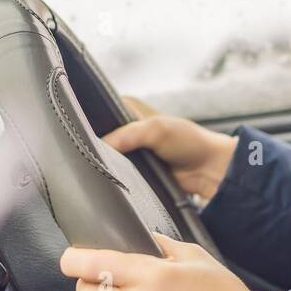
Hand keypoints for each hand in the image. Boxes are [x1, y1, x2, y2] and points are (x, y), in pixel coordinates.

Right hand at [103, 96, 239, 200]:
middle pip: (99, 138)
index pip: (98, 113)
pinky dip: (116, 177)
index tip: (82, 134)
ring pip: (106, 159)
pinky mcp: (133, 172)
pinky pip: (117, 175)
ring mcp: (129, 152)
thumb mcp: (158, 129)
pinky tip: (113, 179)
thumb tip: (103, 146)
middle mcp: (127, 130)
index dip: (90, 123)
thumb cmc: (190, 142)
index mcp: (130, 111)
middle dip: (98, 147)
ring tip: (104, 168)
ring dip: (107, 164)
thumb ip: (129, 134)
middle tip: (94, 155)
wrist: (208, 170)